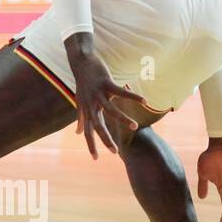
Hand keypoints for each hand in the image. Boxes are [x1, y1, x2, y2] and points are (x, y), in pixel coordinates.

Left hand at [66, 38, 148, 157]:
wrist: (80, 62)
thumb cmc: (83, 84)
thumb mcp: (80, 102)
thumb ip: (80, 118)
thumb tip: (77, 133)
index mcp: (87, 110)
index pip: (87, 131)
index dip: (90, 144)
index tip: (95, 159)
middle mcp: (91, 104)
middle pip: (97, 125)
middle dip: (105, 139)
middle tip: (114, 151)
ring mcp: (98, 94)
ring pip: (111, 110)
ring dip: (122, 119)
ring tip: (134, 126)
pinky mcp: (105, 83)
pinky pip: (120, 92)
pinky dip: (133, 96)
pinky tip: (144, 101)